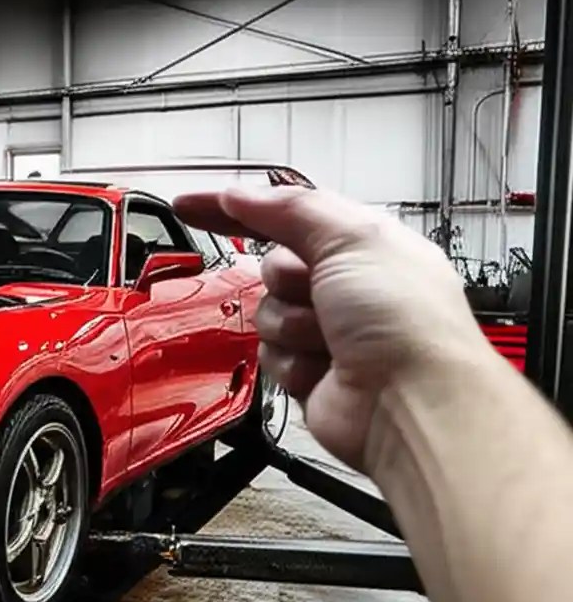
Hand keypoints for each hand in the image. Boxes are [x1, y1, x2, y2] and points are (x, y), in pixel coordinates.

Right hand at [174, 186, 493, 470]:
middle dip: (286, 281)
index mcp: (365, 244)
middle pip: (272, 267)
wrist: (410, 406)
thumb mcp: (351, 238)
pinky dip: (291, 361)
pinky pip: (269, 355)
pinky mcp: (311, 372)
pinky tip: (325, 369)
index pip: (287, 213)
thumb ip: (291, 209)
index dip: (236, 210)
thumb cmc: (407, 322)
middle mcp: (347, 286)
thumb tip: (241, 195)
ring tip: (330, 340)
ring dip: (291, 326)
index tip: (190, 205)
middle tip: (318, 293)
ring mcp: (329, 331)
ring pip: (267, 313)